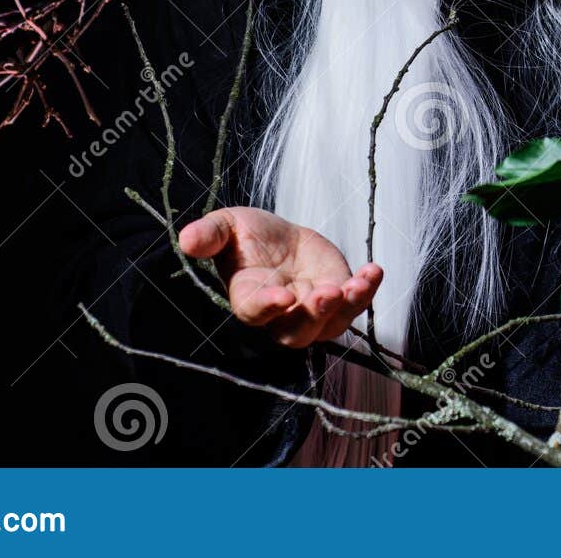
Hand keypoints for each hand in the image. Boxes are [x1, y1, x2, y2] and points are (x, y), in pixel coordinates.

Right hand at [178, 206, 382, 347]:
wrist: (279, 238)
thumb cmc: (247, 236)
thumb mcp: (226, 227)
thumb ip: (209, 235)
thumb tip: (186, 239)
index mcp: (249, 297)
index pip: (255, 312)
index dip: (268, 307)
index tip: (282, 296)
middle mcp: (281, 313)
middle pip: (297, 332)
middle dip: (313, 316)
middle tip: (326, 294)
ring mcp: (312, 309)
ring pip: (330, 326)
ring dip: (347, 307)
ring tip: (359, 282)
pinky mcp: (339, 297)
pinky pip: (355, 305)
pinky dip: (366, 290)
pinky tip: (373, 271)